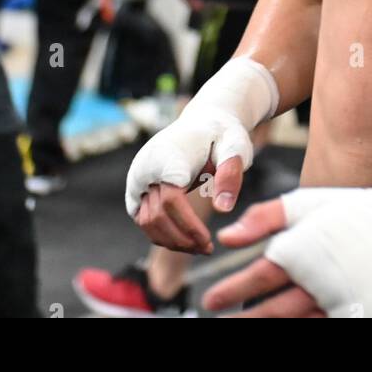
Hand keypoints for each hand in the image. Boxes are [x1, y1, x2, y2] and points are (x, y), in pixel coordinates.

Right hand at [126, 115, 254, 253]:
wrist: (203, 122)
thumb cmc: (222, 135)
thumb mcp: (234, 147)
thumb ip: (230, 174)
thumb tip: (223, 209)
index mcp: (167, 156)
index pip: (171, 202)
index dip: (189, 226)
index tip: (209, 243)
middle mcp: (145, 166)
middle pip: (156, 216)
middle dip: (181, 239)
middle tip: (207, 249)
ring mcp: (137, 177)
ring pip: (146, 222)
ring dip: (170, 241)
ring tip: (198, 247)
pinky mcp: (136, 186)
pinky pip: (143, 218)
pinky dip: (161, 233)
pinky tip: (184, 239)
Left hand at [205, 187, 371, 317]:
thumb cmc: (354, 213)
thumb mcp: (308, 204)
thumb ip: (265, 218)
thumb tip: (227, 236)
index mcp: (307, 250)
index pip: (261, 276)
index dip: (232, 289)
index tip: (210, 300)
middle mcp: (324, 280)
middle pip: (274, 310)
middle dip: (245, 318)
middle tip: (219, 319)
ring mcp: (344, 303)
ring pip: (298, 324)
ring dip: (270, 327)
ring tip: (247, 327)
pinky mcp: (361, 316)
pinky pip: (324, 328)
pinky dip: (304, 329)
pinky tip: (287, 328)